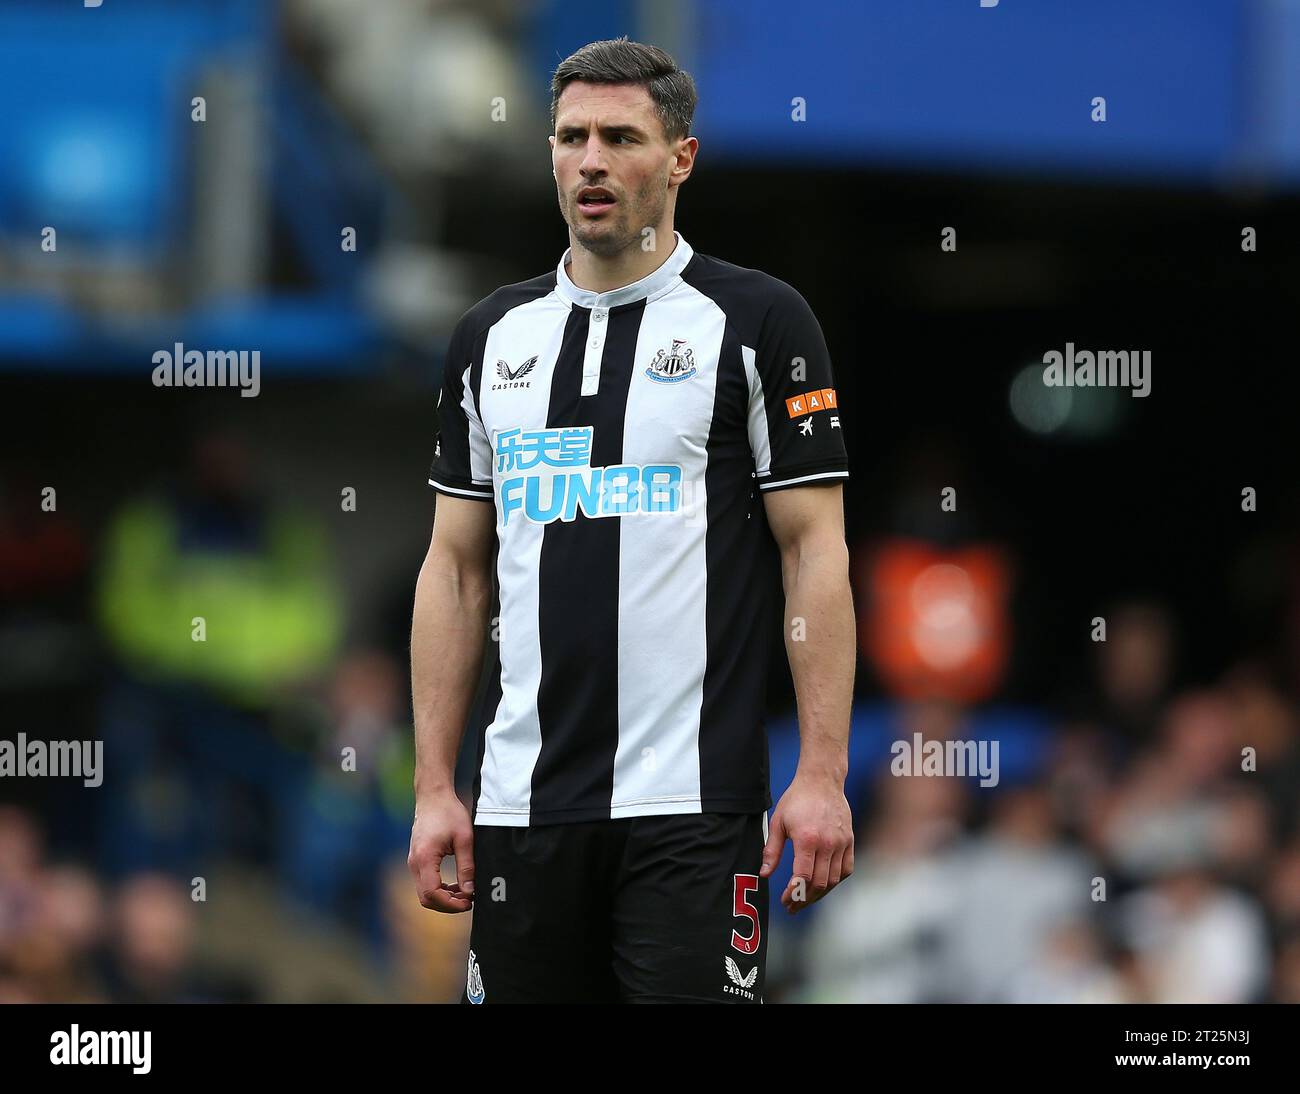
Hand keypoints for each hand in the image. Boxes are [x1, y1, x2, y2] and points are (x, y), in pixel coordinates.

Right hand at [407, 791, 475, 912]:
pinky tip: (456, 886)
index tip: (468, 902)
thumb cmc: (449, 813)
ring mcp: (413, 862)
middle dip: (447, 905)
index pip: (432, 893)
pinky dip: (439, 889)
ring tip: (465, 894)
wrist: (433, 796)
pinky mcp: (417, 860)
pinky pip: (425, 883)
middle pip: (426, 898)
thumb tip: (470, 891)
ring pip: (424, 893)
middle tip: (468, 901)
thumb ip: (466, 866)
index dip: (450, 904)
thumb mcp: (464, 839)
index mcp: (425, 858)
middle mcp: (414, 863)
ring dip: (444, 898)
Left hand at [761, 772, 853, 914]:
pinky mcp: (849, 841)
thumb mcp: (778, 822)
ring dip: (820, 894)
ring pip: (834, 880)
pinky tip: (824, 885)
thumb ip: (772, 850)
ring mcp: (841, 843)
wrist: (821, 781)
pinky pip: (846, 869)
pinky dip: (836, 881)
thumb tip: (764, 874)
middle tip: (792, 906)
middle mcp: (827, 843)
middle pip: (820, 883)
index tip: (785, 901)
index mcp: (807, 839)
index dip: (793, 894)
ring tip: (805, 899)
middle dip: (804, 899)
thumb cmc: (797, 800)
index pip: (802, 877)